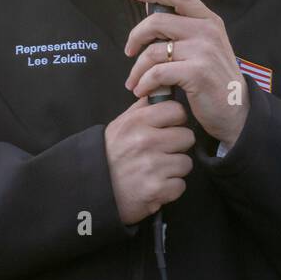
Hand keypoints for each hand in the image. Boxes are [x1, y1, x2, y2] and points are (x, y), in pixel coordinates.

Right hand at [104, 98, 195, 225]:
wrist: (93, 189)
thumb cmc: (110, 155)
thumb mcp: (120, 125)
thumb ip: (141, 109)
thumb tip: (162, 91)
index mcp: (137, 122)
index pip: (177, 111)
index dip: (176, 120)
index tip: (168, 128)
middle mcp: (145, 141)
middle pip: (187, 137)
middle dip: (177, 146)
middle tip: (162, 152)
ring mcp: (152, 166)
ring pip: (186, 162)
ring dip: (174, 169)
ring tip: (157, 170)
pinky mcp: (156, 189)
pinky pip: (180, 185)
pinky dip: (170, 188)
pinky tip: (155, 185)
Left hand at [123, 0, 248, 148]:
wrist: (236, 111)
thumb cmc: (214, 79)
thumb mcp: (206, 47)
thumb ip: (183, 29)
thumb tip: (150, 11)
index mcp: (209, 21)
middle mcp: (208, 31)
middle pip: (157, 22)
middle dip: (135, 37)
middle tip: (129, 52)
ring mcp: (204, 51)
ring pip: (153, 51)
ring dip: (137, 69)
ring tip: (134, 82)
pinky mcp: (197, 72)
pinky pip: (157, 73)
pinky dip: (144, 83)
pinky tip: (142, 91)